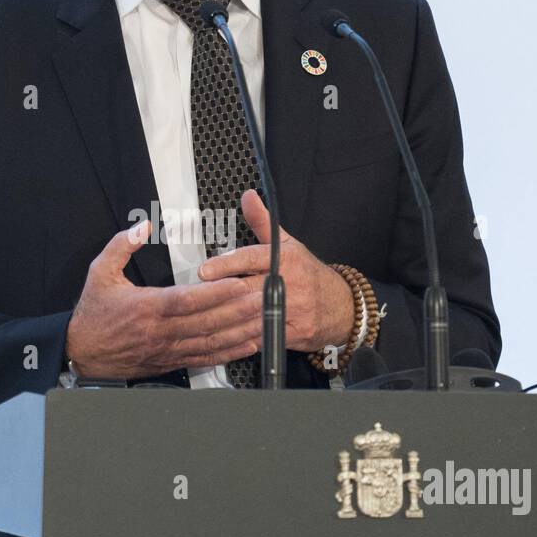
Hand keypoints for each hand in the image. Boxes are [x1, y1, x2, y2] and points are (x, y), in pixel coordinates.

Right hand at [65, 218, 263, 379]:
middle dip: (240, 309)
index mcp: (146, 307)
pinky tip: (248, 344)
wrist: (81, 354)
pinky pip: (206, 358)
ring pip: (211, 342)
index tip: (239, 282)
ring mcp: (168, 350)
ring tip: (266, 319)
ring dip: (241, 331)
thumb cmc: (93, 314)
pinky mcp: (171, 363)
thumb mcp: (99, 273)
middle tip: (266, 297)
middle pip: (207, 322)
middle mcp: (161, 331)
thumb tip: (142, 227)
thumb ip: (120, 246)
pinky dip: (230, 353)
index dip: (216, 292)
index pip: (187, 300)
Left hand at [196, 190, 355, 352]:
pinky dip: (241, 339)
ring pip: (251, 316)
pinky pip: (262, 337)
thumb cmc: (309, 275)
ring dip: (225, 319)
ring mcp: (292, 310)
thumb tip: (248, 197)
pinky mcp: (293, 333)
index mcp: (285, 258)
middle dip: (218, 295)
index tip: (204, 270)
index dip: (226, 264)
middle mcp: (288, 283)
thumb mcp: (288, 244)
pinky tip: (223, 338)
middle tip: (193, 298)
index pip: (251, 258)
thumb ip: (262, 222)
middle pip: (246, 289)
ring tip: (200, 319)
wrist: (343, 307)